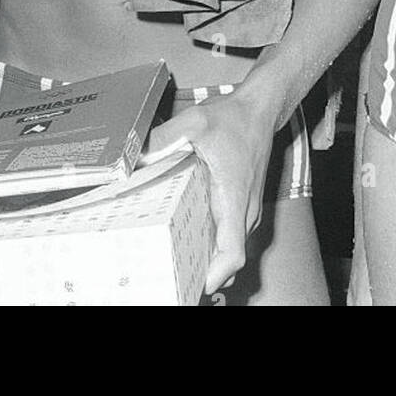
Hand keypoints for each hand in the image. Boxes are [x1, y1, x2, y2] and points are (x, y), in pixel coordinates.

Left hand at [148, 89, 276, 294]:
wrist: (260, 110)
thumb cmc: (234, 118)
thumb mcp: (195, 122)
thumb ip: (165, 138)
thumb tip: (136, 156)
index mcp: (235, 198)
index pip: (233, 252)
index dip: (216, 275)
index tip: (197, 285)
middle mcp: (244, 210)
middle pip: (229, 258)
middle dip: (204, 273)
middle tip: (171, 277)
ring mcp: (246, 209)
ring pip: (230, 248)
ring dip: (208, 260)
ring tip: (173, 263)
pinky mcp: (242, 204)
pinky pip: (229, 234)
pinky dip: (213, 244)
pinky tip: (187, 237)